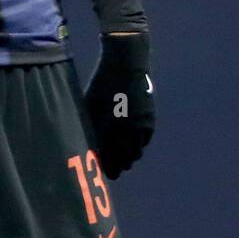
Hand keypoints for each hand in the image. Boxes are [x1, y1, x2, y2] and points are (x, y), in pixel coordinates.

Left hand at [84, 33, 154, 178]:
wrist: (127, 65)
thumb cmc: (101, 85)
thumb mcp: (90, 105)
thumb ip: (90, 127)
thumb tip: (88, 146)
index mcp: (107, 128)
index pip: (108, 160)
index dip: (106, 169)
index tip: (103, 172)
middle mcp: (125, 131)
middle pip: (124, 162)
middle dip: (118, 166)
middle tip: (114, 168)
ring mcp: (139, 126)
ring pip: (136, 154)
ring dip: (128, 157)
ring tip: (122, 156)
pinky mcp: (149, 121)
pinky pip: (144, 142)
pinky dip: (137, 144)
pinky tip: (131, 141)